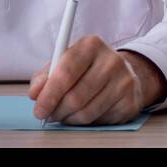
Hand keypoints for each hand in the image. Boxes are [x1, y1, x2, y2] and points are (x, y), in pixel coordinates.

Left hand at [27, 36, 165, 124]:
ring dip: (69, 118)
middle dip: (57, 110)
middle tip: (48, 115)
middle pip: (76, 96)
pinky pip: (100, 120)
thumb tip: (35, 94)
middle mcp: (111, 60)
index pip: (66, 73)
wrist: (124, 72)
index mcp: (91, 45)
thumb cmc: (88, 67)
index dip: (49, 94)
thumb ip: (46, 76)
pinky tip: (83, 113)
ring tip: (64, 114)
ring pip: (87, 112)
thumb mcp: (65, 62)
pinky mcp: (130, 101)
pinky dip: (85, 122)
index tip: (39, 109)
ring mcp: (124, 81)